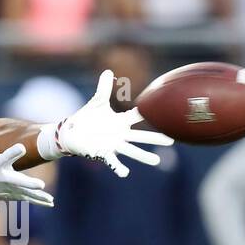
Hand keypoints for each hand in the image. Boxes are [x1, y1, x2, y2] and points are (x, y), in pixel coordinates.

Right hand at [0, 112, 54, 205]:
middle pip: (17, 181)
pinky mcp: (10, 194)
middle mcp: (2, 177)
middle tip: (41, 185)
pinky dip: (37, 200)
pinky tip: (50, 203)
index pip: (5, 157)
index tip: (22, 147)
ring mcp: (6, 188)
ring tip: (51, 200)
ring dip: (37, 196)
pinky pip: (25, 198)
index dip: (13, 152)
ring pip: (24, 193)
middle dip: (29, 184)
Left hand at [44, 70, 173, 176]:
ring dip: (143, 156)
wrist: (72, 132)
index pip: (137, 117)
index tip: (162, 112)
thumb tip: (108, 71)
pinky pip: (112, 162)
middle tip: (172, 140)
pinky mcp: (102, 153)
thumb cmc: (87, 117)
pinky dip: (118, 167)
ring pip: (131, 151)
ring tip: (156, 161)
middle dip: (155, 138)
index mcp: (120, 122)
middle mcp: (120, 135)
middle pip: (141, 136)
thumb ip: (104, 88)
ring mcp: (113, 145)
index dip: (148, 114)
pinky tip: (125, 173)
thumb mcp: (97, 102)